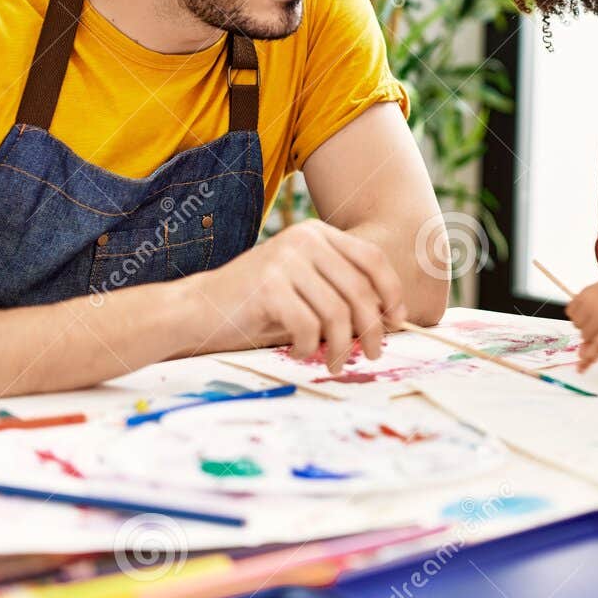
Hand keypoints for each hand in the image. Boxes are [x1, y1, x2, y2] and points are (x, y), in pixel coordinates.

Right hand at [190, 219, 407, 374]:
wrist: (199, 309)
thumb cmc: (258, 305)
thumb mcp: (305, 286)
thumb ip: (340, 291)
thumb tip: (389, 320)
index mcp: (317, 234)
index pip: (372, 258)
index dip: (392, 290)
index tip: (398, 320)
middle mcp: (304, 240)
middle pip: (360, 289)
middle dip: (373, 328)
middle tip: (375, 354)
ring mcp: (285, 260)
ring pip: (338, 312)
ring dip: (343, 346)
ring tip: (335, 363)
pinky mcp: (268, 287)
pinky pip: (309, 325)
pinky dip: (311, 347)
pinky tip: (302, 352)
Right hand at [567, 277, 597, 370]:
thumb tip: (581, 358)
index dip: (589, 356)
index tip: (581, 366)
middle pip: (585, 336)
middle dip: (589, 335)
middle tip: (597, 327)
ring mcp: (591, 302)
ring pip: (576, 325)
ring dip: (582, 324)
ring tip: (594, 316)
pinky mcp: (582, 294)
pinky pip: (570, 312)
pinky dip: (575, 313)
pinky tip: (587, 308)